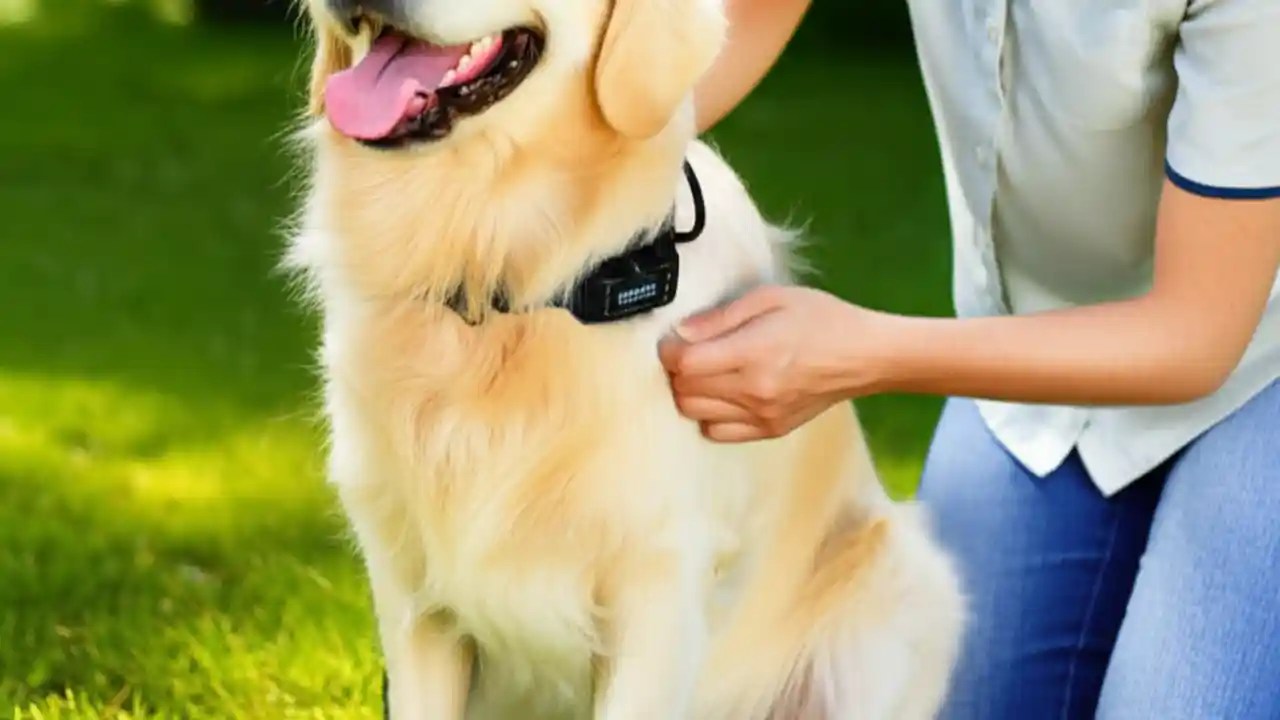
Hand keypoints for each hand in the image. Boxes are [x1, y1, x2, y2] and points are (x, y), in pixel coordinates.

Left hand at [657, 285, 891, 441]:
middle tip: (690, 352)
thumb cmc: (822, 319)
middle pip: (684, 390)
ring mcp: (761, 415)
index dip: (669, 349)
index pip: (684, 362)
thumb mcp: (772, 298)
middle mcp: (754, 390)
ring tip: (706, 372)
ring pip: (694, 413)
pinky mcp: (769, 430)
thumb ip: (722, 316)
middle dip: (677, 370)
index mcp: (753, 353)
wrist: (865, 356)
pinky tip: (723, 395)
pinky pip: (716, 432)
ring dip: (690, 392)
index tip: (675, 339)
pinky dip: (709, 415)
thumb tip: (681, 333)